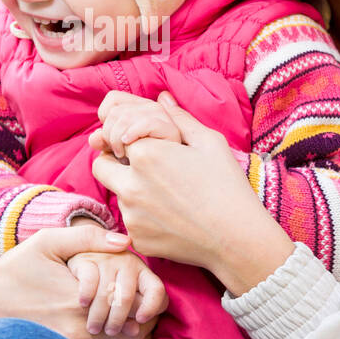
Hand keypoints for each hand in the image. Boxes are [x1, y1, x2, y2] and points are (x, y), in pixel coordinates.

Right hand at [0, 222, 168, 338]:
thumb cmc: (17, 268)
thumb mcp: (48, 242)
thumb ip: (88, 237)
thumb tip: (125, 242)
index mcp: (80, 298)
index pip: (134, 302)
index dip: (148, 296)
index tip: (147, 285)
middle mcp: (79, 328)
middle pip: (136, 329)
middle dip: (147, 316)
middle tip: (148, 302)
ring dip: (138, 337)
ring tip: (138, 319)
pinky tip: (120, 337)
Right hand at [68, 249, 167, 336]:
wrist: (71, 254)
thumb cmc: (102, 278)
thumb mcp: (120, 290)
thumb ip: (131, 308)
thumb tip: (135, 331)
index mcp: (142, 270)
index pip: (156, 290)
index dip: (152, 307)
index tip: (141, 321)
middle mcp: (128, 261)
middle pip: (128, 299)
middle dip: (119, 321)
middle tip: (110, 332)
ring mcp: (107, 259)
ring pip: (107, 294)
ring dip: (100, 316)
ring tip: (94, 328)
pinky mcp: (86, 258)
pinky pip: (90, 282)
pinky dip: (87, 296)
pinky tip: (84, 304)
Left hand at [92, 92, 295, 294]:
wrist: (238, 239)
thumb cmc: (228, 186)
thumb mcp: (209, 142)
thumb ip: (178, 117)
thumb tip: (161, 98)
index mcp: (145, 154)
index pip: (113, 135)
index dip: (127, 137)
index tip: (142, 143)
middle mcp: (130, 186)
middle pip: (101, 165)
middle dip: (114, 162)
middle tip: (141, 166)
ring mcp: (131, 216)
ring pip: (116, 194)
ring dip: (130, 190)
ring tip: (166, 194)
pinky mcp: (137, 240)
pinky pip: (129, 221)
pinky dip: (142, 216)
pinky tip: (169, 216)